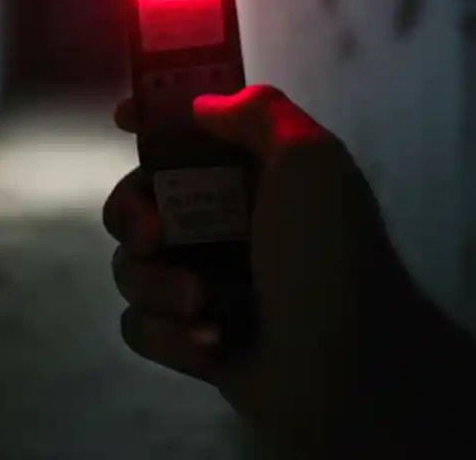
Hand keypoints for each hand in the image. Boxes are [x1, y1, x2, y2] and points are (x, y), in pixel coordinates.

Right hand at [104, 85, 418, 449]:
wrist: (350, 369)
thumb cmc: (329, 257)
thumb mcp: (310, 159)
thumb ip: (258, 112)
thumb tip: (203, 106)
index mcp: (251, 178)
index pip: (188, 134)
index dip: (152, 120)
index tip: (125, 119)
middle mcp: (223, 225)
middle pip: (137, 200)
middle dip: (131, 215)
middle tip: (153, 234)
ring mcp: (205, 283)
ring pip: (130, 267)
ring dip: (155, 284)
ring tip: (199, 302)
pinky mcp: (192, 339)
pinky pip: (140, 325)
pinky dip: (168, 334)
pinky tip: (211, 344)